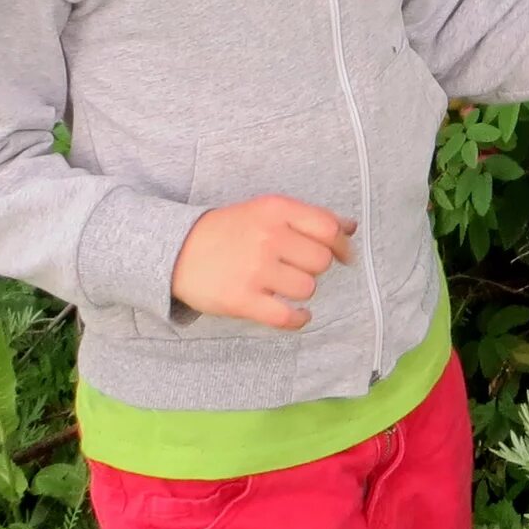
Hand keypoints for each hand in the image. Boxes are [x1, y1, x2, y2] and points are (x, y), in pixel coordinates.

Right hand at [170, 194, 354, 327]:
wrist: (178, 250)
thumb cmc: (230, 230)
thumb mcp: (266, 210)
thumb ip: (308, 217)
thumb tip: (350, 228)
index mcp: (276, 209)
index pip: (328, 227)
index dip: (341, 244)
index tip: (342, 255)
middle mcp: (268, 237)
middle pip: (321, 261)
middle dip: (315, 268)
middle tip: (299, 268)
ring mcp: (255, 269)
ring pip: (307, 288)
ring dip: (302, 290)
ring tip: (285, 285)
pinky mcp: (242, 300)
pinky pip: (286, 317)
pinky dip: (298, 319)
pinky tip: (297, 315)